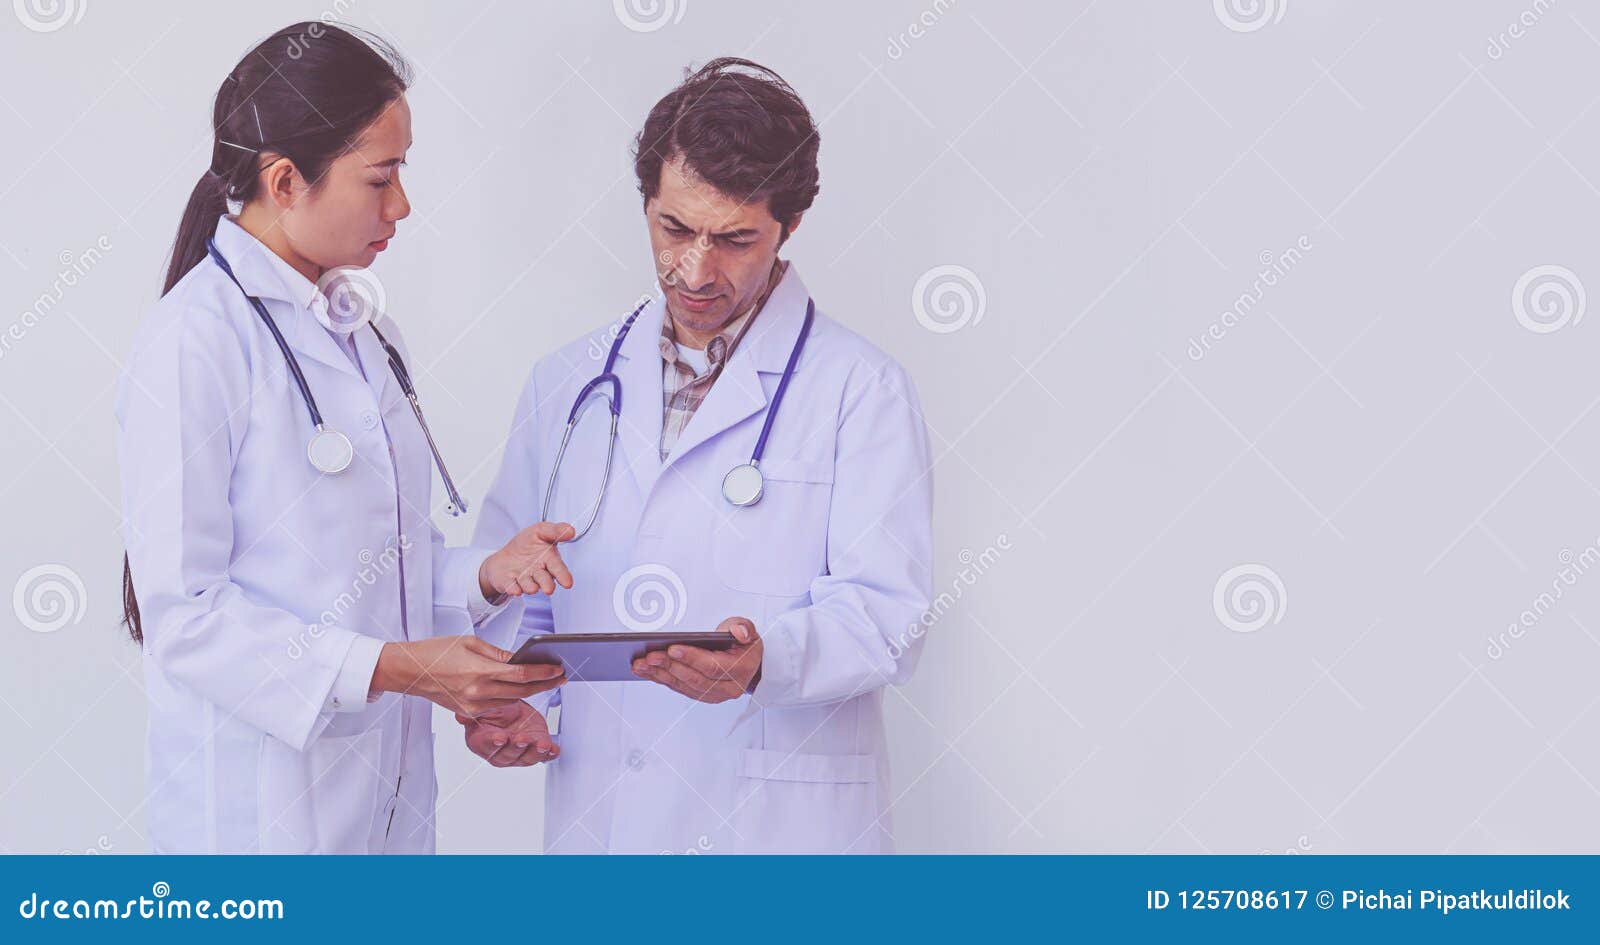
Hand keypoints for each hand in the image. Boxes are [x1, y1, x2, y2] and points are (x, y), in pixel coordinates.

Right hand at [372, 635, 564, 717]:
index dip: (544, 673)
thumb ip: (499, 654)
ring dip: (530, 692)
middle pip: (522, 691)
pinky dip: (510, 697)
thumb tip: (522, 658)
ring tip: (546, 682)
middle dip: (545, 684)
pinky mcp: (469, 712)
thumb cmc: (437, 651)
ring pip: (512, 700)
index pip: (522, 674)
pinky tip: (521, 689)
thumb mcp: (471, 643)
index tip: (560, 670)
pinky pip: (497, 706)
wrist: (410, 671)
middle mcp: (479, 692)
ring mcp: (474, 706)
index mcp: (481, 671)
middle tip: (561, 678)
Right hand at [455, 701, 558, 766]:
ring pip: (527, 757)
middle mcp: (498, 752)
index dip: (493, 742)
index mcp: (481, 742)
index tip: (500, 738)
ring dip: (536, 752)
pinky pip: (543, 757)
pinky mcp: (534, 751)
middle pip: (508, 754)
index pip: (486, 744)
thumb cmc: (494, 712)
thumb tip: (461, 716)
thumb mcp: (482, 707)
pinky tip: (554, 749)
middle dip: (517, 747)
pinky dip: (550, 754)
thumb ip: (474, 712)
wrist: (510, 711)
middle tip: (522, 739)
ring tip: (542, 744)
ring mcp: (518, 754)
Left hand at [479, 521, 575, 600]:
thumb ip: (555, 530)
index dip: (563, 576)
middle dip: (547, 584)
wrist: (506, 555)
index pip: (558, 569)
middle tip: (548, 589)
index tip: (567, 583)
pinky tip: (515, 589)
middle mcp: (538, 573)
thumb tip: (570, 530)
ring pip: (529, 586)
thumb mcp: (540, 531)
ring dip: (530, 587)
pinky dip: (513, 589)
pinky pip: (512, 587)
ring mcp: (524, 579)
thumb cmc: (527, 544)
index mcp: (549, 560)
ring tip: (532, 588)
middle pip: (545, 580)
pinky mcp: (510, 583)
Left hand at [632, 616, 761, 703]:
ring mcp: (713, 694)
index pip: (713, 666)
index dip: (691, 658)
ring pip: (683, 686)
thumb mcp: (748, 630)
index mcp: (741, 670)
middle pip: (694, 679)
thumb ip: (743, 627)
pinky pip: (678, 688)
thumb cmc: (744, 645)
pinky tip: (646, 670)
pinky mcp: (700, 695)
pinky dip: (660, 679)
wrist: (746, 663)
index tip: (672, 648)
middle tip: (650, 655)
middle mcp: (727, 687)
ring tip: (641, 663)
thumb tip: (738, 632)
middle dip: (670, 666)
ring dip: (660, 675)